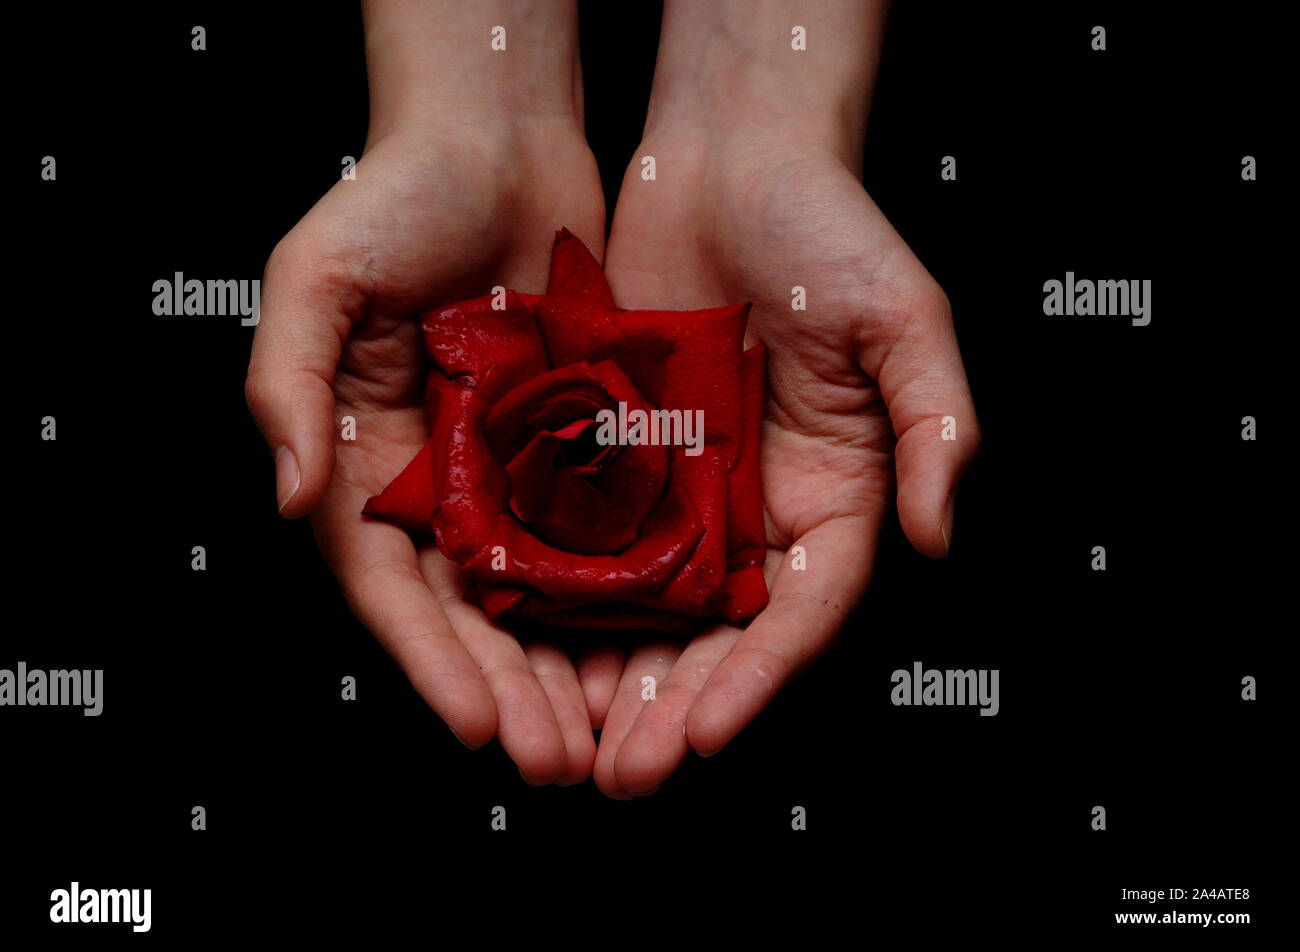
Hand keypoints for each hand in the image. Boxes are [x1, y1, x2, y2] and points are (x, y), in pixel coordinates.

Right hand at [245, 0, 608, 784]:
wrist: (496, 140)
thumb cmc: (392, 196)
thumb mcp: (313, 281)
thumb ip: (287, 388)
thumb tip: (288, 497)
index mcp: (364, 461)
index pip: (392, 586)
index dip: (428, 661)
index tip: (475, 724)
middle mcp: (439, 480)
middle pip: (471, 611)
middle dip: (509, 689)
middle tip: (556, 759)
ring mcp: (511, 467)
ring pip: (541, 588)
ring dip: (569, 665)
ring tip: (607, 731)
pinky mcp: (577, 442)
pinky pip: (598, 526)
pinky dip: (620, 587)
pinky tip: (654, 639)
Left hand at [587, 0, 979, 796]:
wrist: (728, 154)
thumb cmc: (827, 226)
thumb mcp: (905, 321)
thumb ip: (939, 428)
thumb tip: (940, 536)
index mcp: (833, 493)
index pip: (802, 611)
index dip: (758, 678)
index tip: (705, 731)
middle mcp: (755, 505)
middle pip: (717, 633)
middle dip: (672, 704)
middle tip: (624, 773)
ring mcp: (682, 486)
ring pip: (645, 605)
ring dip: (610, 677)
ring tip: (571, 743)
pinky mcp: (617, 454)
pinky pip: (586, 538)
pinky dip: (561, 599)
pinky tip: (525, 649)